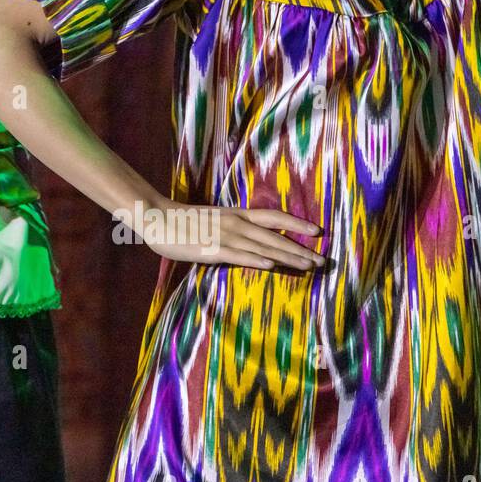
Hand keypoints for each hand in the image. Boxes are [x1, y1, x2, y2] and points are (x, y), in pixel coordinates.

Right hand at [139, 199, 324, 272]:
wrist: (157, 217)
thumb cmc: (181, 221)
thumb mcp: (212, 221)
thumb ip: (230, 230)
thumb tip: (246, 241)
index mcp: (236, 215)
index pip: (273, 217)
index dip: (296, 223)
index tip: (318, 231)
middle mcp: (236, 224)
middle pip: (275, 237)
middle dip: (300, 249)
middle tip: (323, 260)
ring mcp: (225, 236)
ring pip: (263, 248)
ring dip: (287, 257)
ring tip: (309, 265)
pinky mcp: (212, 249)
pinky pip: (238, 256)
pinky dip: (256, 260)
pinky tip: (271, 266)